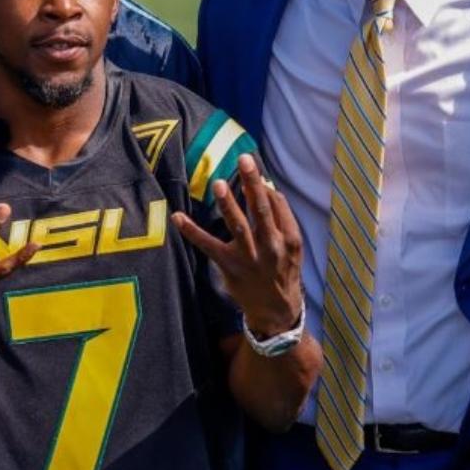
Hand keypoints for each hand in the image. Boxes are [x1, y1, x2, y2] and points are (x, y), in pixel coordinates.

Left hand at [173, 153, 303, 338]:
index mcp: (289, 238)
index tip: (255, 170)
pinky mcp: (229, 266)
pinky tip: (177, 217)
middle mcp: (270, 246)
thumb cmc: (282, 271)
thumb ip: (282, 219)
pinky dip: (191, 231)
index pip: (278, 205)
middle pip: (261, 209)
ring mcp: (249, 257)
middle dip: (252, 183)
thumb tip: (266, 186)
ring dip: (228, 203)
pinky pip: (208, 246)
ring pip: (238, 225)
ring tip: (218, 183)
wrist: (276, 310)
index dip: (265, 188)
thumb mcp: (292, 247)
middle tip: (244, 160)